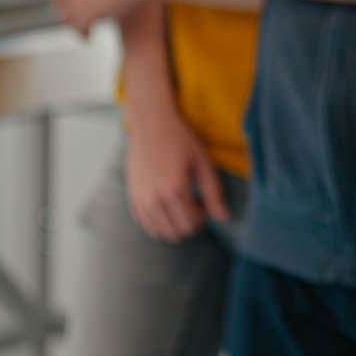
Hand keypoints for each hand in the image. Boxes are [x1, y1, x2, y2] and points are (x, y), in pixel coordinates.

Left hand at [53, 0, 154, 34]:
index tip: (81, 5)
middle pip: (58, 1)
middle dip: (69, 10)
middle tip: (79, 20)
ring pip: (66, 17)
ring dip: (75, 24)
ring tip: (85, 30)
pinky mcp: (83, 13)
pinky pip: (77, 28)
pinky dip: (83, 34)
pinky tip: (90, 36)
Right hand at [123, 102, 228, 240]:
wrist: (150, 123)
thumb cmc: (180, 141)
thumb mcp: (203, 163)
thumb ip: (214, 193)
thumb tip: (224, 218)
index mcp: (173, 190)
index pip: (190, 224)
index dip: (202, 217)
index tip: (203, 201)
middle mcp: (153, 198)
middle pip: (175, 232)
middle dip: (189, 222)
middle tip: (193, 202)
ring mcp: (139, 198)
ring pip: (159, 231)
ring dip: (173, 223)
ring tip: (179, 202)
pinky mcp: (131, 195)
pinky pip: (144, 223)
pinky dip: (157, 220)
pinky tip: (165, 203)